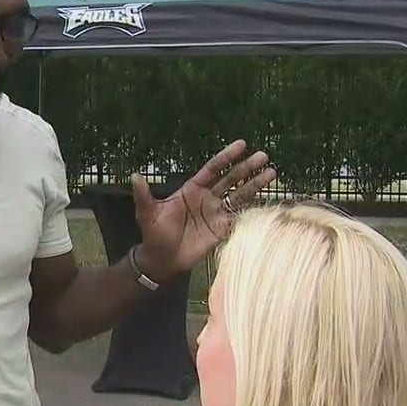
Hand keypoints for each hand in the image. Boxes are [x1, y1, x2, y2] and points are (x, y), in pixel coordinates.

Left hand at [131, 140, 275, 280]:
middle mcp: (208, 198)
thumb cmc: (153, 234)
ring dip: (255, 185)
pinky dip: (253, 209)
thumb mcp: (147, 213)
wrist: (161, 260)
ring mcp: (217, 213)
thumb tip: (134, 175)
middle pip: (231, 179)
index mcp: (192, 190)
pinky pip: (239, 217)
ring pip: (239, 195)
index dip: (227, 157)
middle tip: (264, 156)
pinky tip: (267, 200)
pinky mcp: (222, 230)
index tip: (242, 145)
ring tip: (272, 173)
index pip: (213, 169)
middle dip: (247, 168)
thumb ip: (144, 196)